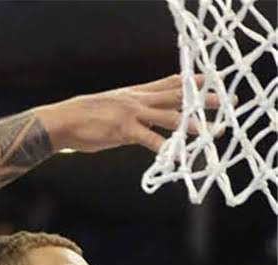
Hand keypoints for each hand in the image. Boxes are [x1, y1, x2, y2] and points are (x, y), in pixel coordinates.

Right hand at [50, 73, 219, 153]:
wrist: (63, 121)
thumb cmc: (83, 120)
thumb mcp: (110, 110)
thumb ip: (129, 117)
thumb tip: (139, 128)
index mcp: (135, 94)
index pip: (169, 83)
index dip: (191, 82)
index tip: (209, 82)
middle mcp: (138, 99)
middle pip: (178, 96)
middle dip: (203, 100)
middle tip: (225, 102)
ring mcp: (132, 113)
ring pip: (170, 117)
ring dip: (192, 126)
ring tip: (210, 134)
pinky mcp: (124, 130)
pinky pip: (151, 140)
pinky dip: (166, 150)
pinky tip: (177, 159)